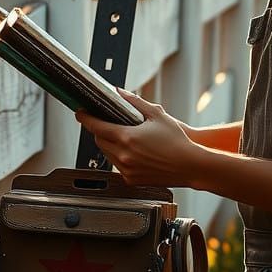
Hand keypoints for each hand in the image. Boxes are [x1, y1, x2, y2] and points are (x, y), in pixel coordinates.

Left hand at [76, 89, 198, 186]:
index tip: (80, 113)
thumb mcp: (157, 115)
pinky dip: (119, 157)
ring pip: (107, 154)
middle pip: (99, 141)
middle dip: (98, 131)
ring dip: (108, 144)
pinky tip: (131, 151)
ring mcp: (127, 170)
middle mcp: (123, 156)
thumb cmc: (177, 141)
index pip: (97, 127)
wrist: (191, 166)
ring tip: (121, 136)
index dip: (85, 118)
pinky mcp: (132, 180)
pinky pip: (117, 166)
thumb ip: (135, 102)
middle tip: (103, 122)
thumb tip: (120, 92)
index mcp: (127, 138)